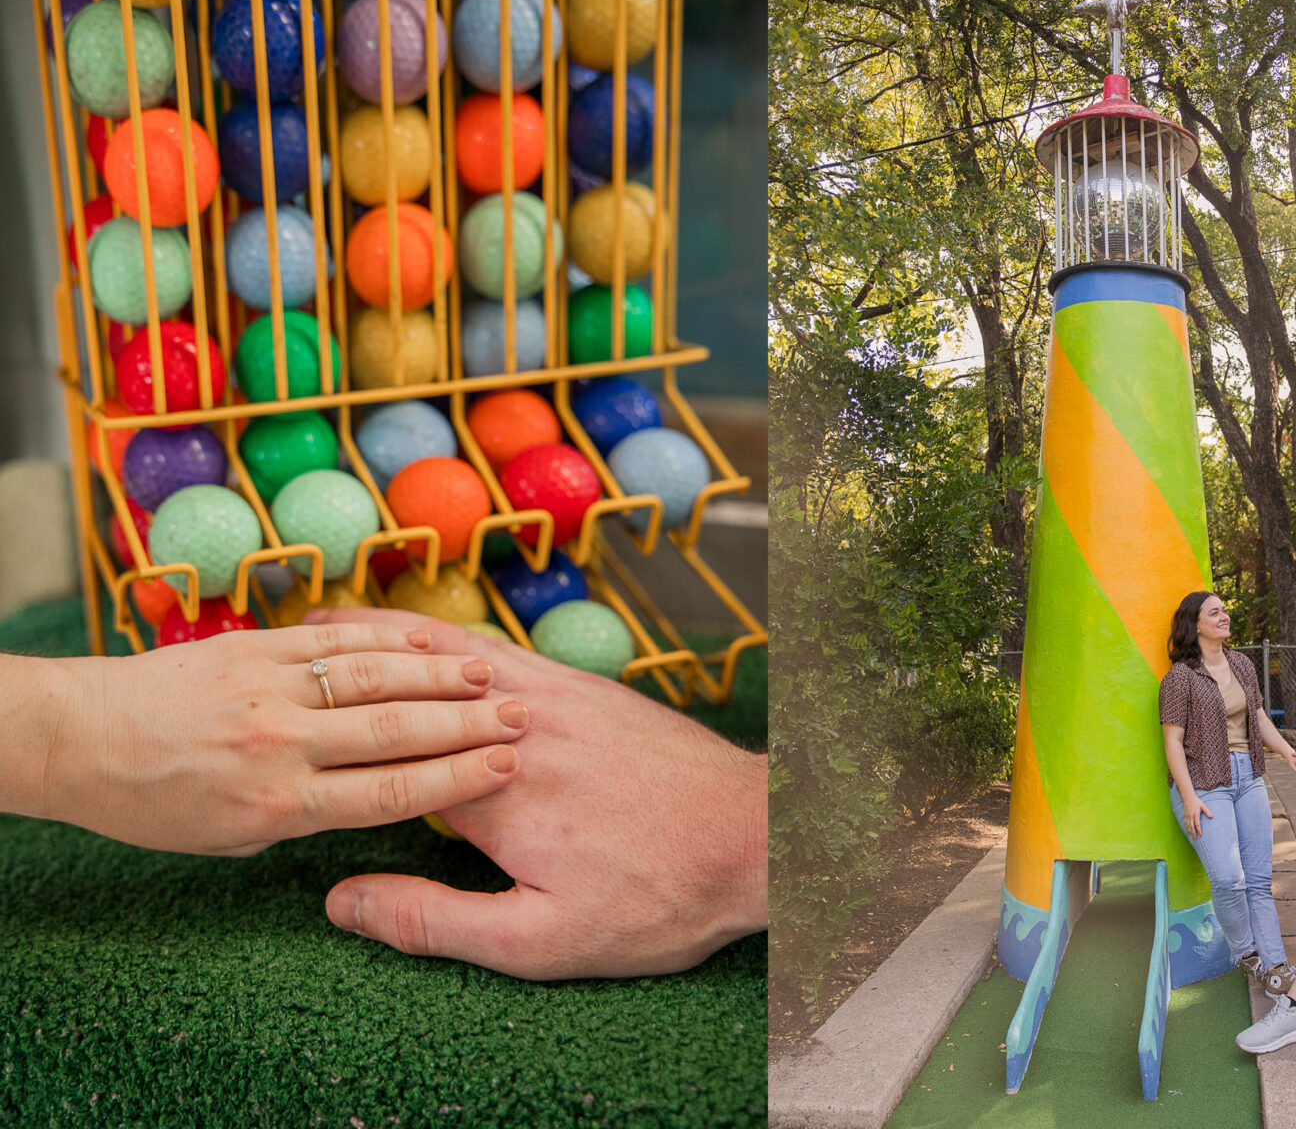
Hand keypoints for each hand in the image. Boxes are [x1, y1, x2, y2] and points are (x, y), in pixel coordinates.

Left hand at [38, 623, 527, 855]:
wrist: (80, 739)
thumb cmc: (153, 804)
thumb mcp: (232, 841)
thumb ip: (306, 819)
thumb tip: (370, 799)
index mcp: (276, 804)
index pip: (389, 792)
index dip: (456, 779)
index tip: (505, 767)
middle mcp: (280, 743)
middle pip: (395, 730)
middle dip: (467, 723)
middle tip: (523, 718)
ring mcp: (268, 688)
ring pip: (373, 677)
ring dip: (439, 674)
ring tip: (493, 675)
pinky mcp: (255, 648)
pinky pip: (334, 640)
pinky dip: (386, 638)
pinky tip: (426, 638)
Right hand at [307, 608, 767, 978]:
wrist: (759, 835)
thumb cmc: (658, 895)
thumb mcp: (543, 939)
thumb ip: (435, 919)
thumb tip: (341, 900)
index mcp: (490, 787)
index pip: (379, 755)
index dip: (320, 733)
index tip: (268, 716)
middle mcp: (515, 723)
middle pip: (407, 684)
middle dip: (340, 667)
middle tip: (276, 649)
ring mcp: (555, 695)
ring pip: (451, 652)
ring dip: (388, 637)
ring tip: (331, 625)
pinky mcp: (587, 687)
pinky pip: (501, 649)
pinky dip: (450, 638)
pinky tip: (432, 638)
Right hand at [1183, 794, 1213, 838]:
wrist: (1188, 797)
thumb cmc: (1196, 801)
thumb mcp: (1203, 805)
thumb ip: (1207, 811)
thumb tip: (1212, 817)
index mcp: (1195, 814)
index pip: (1197, 824)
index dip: (1199, 830)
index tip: (1200, 835)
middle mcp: (1190, 816)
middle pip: (1192, 826)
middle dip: (1194, 833)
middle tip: (1196, 838)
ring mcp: (1187, 816)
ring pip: (1188, 825)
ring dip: (1190, 831)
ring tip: (1192, 836)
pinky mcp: (1185, 815)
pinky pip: (1185, 823)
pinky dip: (1186, 827)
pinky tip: (1188, 831)